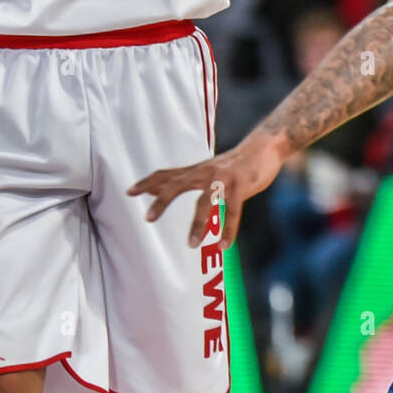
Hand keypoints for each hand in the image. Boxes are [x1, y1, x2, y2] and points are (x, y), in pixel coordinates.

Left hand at [129, 132, 285, 249]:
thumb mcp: (204, 170)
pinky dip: (228, 229)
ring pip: (205, 200)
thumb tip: (152, 188)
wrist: (264, 147)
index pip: (166, 174)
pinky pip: (233, 210)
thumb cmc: (233, 164)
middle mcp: (206, 172)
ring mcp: (223, 178)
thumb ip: (181, 179)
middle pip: (177, 184)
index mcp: (196, 170)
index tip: (128, 192)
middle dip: (162, 201)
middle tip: (148, 218)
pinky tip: (224, 245)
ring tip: (191, 245)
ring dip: (197, 223)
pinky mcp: (241, 185)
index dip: (147, 182)